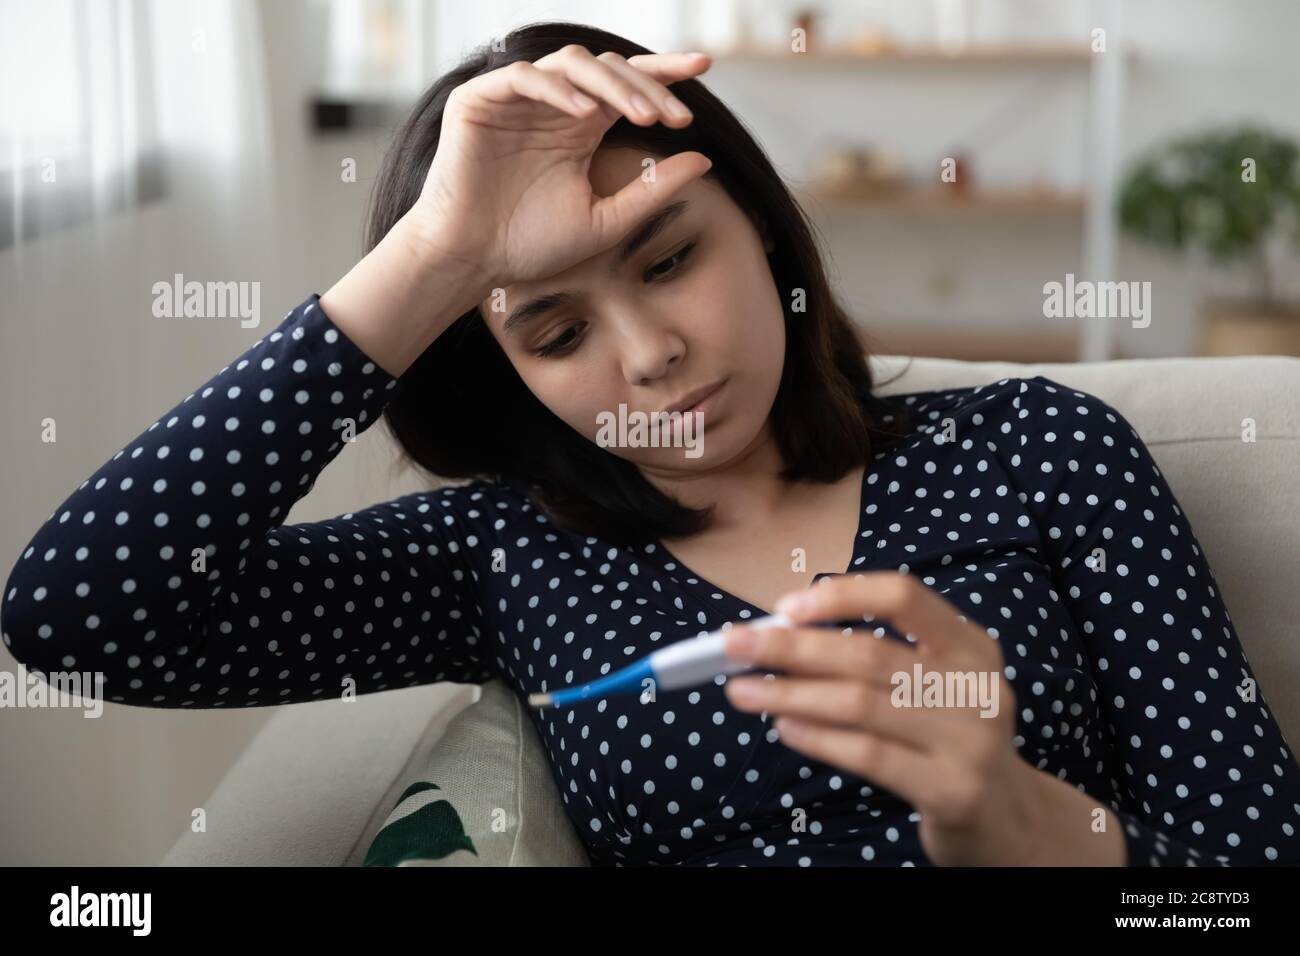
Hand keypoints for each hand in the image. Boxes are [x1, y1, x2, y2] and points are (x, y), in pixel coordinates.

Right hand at [411, 45, 714, 287]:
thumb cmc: (531, 246)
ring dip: (612, 83)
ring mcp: (516, 99)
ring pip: (571, 62)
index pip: (629, 86)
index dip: (665, 72)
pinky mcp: (479, 100)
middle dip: (648, 85)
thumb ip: (652, 190)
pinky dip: (556, 88)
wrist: (473, 263)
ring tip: (641, 116)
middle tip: (675, 115)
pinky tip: (584, 111)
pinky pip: (523, 77)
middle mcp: (553, 106)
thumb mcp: (607, 221)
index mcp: (582, 127)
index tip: (704, 68)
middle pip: (608, 68)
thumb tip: (706, 158)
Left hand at [721, 571, 1124, 865]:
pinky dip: (817, 737)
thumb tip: (783, 631)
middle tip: (733, 644)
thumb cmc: (951, 737)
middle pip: (867, 653)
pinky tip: (783, 726)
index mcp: (971, 645)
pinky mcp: (952, 790)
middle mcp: (976, 686)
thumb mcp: (937, 683)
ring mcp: (969, 740)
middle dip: (790, 647)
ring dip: (789, 694)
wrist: (1009, 819)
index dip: (841, 595)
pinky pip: (868, 755)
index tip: (784, 606)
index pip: (903, 596)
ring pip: (859, 704)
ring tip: (742, 691)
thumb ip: (879, 655)